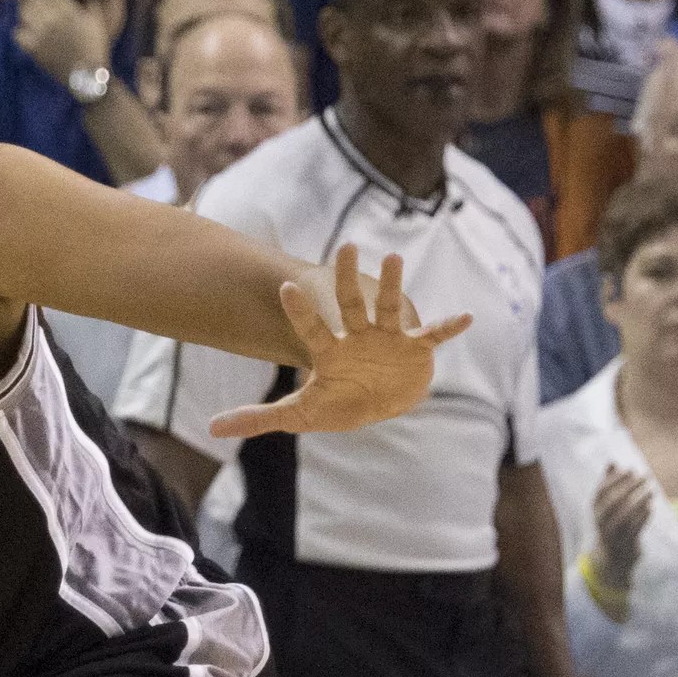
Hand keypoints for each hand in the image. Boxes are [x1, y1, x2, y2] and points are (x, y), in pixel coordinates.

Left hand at [13, 0, 113, 85]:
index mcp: (70, 11)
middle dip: (34, 0)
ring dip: (26, 13)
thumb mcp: (98, 24)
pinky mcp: (33, 49)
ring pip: (24, 13)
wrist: (87, 76)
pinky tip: (28, 35)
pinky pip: (17, 33)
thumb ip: (92, 6)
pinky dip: (21, 32)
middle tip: (37, 6)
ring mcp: (42, 34)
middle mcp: (54, 19)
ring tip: (31, 18)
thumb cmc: (95, 49)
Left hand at [209, 246, 472, 438]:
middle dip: (349, 278)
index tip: (285, 287)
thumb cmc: (337, 403)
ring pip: (389, 308)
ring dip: (393, 286)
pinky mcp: (416, 350)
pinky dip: (448, 328)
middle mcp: (358, 337)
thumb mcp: (300, 414)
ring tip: (393, 258)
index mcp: (330, 351)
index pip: (311, 328)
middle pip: (352, 304)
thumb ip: (259, 418)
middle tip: (347, 247)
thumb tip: (212, 429)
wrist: (377, 406)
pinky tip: (465, 317)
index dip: (300, 311)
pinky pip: (433, 336)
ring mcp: (388, 340)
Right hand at [593, 464, 656, 587]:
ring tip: (652, 491)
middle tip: (646, 477)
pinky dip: (642, 518)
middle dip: (629, 487)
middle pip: (612, 501)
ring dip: (638, 501)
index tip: (630, 469)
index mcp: (595, 510)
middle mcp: (600, 521)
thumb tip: (612, 462)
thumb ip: (609, 484)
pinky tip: (651, 507)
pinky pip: (633, 530)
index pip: (601, 491)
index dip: (615, 479)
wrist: (611, 558)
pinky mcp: (624, 544)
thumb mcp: (606, 505)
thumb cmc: (611, 524)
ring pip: (623, 515)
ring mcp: (611, 533)